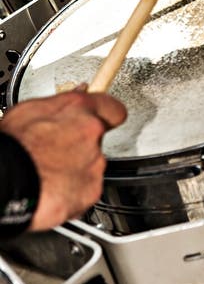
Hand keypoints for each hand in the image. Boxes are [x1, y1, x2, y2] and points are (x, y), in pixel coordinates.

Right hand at [2, 91, 126, 230]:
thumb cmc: (13, 147)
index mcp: (80, 109)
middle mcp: (92, 135)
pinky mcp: (91, 190)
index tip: (105, 118)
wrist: (8, 180)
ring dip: (76, 168)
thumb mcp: (28, 110)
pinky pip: (86, 190)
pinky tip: (52, 187)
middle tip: (57, 149)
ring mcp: (94, 164)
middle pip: (98, 140)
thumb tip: (77, 93)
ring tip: (49, 170)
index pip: (113, 108)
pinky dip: (73, 191)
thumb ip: (61, 102)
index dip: (108, 115)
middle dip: (82, 145)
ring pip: (92, 166)